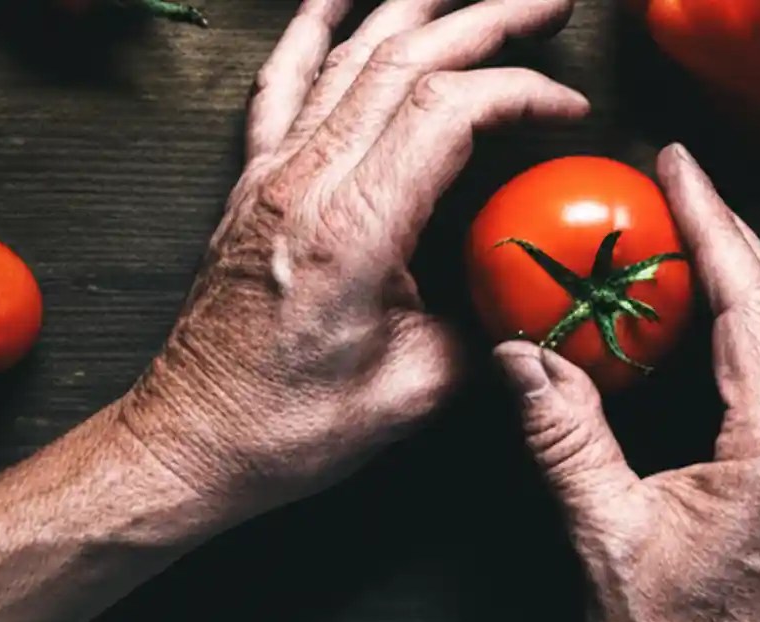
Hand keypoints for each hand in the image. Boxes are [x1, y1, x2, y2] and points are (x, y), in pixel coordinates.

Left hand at [119, 0, 588, 523]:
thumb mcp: (416, 390)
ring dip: (417, 7)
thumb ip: (482, 326)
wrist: (191, 440)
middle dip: (489, 20)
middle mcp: (306, 180)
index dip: (521, 94)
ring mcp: (271, 174)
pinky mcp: (252, 183)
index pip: (448, 112)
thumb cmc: (288, 426)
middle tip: (550, 3)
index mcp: (352, 228)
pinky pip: (282, 83)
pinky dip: (312, 30)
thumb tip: (522, 293)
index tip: (568, 112)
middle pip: (405, 60)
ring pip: (350, 55)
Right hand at [496, 145, 759, 621]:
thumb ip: (564, 436)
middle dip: (737, 236)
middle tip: (682, 185)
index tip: (681, 168)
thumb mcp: (605, 538)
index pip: (753, 306)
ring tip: (693, 235)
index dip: (716, 225)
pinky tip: (714, 322)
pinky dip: (755, 332)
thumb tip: (520, 357)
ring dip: (749, 280)